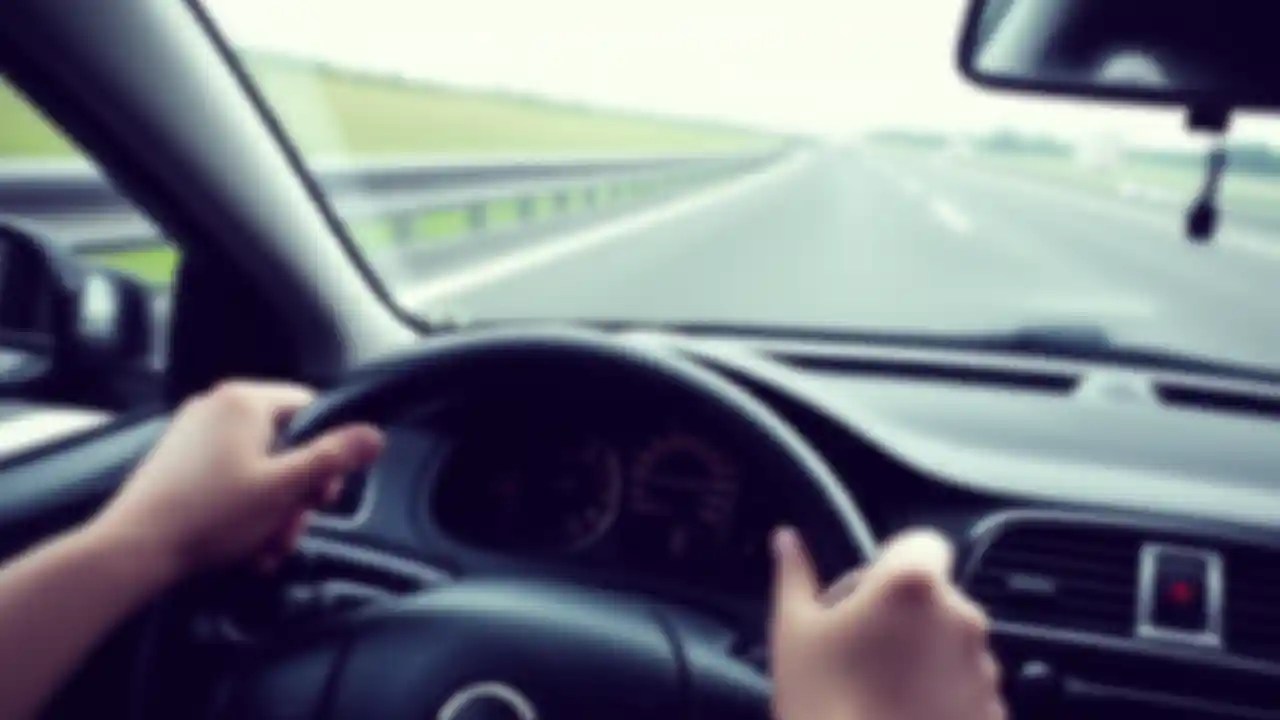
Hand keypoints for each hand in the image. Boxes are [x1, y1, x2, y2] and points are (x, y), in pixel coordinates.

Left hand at [92, 381, 384, 581]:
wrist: (134, 551)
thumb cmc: (209, 515)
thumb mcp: (284, 488)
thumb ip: (334, 458)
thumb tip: (375, 434)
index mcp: (244, 401)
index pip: (311, 410)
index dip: (328, 452)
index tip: (323, 492)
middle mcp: (217, 408)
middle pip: (286, 445)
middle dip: (296, 494)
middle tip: (291, 526)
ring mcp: (194, 435)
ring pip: (259, 469)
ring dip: (273, 511)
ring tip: (265, 546)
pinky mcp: (179, 463)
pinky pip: (230, 480)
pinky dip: (244, 510)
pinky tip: (244, 545)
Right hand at [770, 527, 1003, 719]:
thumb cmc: (821, 703)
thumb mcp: (792, 632)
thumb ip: (794, 575)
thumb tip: (786, 540)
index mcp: (911, 585)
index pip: (921, 542)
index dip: (893, 561)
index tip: (866, 593)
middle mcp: (960, 619)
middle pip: (936, 598)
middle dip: (905, 617)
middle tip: (861, 652)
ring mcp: (983, 671)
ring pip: (952, 647)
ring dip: (926, 659)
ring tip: (881, 694)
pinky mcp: (993, 715)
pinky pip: (966, 692)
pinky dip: (943, 700)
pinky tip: (904, 719)